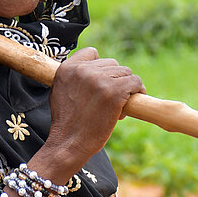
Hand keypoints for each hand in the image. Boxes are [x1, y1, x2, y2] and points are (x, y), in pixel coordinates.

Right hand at [35, 47, 144, 178]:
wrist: (69, 143)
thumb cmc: (67, 123)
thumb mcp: (60, 91)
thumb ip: (74, 77)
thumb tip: (96, 72)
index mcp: (68, 68)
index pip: (92, 53)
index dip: (100, 67)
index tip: (102, 81)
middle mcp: (83, 70)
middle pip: (112, 64)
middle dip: (114, 80)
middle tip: (110, 100)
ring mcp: (99, 79)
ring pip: (125, 72)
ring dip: (126, 87)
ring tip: (118, 105)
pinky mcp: (115, 91)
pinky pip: (135, 82)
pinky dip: (138, 91)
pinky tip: (132, 102)